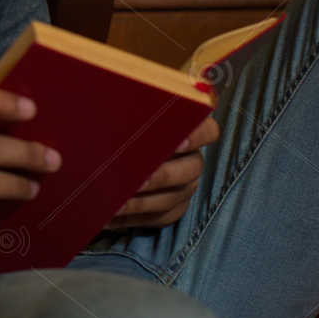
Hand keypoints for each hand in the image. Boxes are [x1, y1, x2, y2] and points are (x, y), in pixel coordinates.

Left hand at [109, 92, 219, 231]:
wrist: (110, 151)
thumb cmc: (119, 124)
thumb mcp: (124, 108)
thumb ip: (127, 106)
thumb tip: (116, 100)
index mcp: (188, 130)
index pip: (208, 130)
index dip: (197, 135)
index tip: (178, 139)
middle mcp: (192, 159)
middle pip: (191, 168)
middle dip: (162, 175)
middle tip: (137, 180)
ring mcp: (184, 187)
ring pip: (172, 197)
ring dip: (142, 202)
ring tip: (115, 203)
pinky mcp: (172, 209)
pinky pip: (160, 217)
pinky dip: (135, 217)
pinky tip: (110, 215)